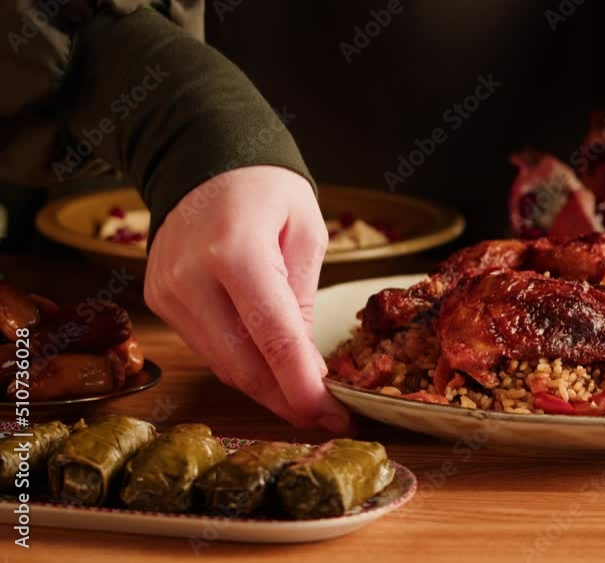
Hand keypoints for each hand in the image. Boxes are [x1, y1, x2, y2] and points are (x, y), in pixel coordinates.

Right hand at [145, 165, 350, 432]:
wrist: (205, 163)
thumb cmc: (267, 191)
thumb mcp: (306, 234)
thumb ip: (304, 300)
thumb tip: (307, 368)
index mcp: (234, 252)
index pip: (273, 337)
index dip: (303, 386)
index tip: (334, 415)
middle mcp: (190, 278)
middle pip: (243, 364)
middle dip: (288, 400)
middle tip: (328, 417)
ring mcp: (167, 292)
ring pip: (222, 364)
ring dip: (266, 389)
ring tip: (305, 399)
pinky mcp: (159, 302)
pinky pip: (208, 348)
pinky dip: (242, 365)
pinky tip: (271, 371)